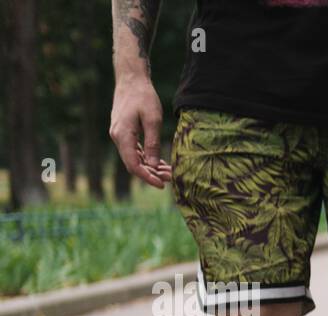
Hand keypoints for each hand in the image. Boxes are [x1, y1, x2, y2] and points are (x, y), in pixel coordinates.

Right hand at [109, 74, 171, 188]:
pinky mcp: (124, 133)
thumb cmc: (143, 97)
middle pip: (133, 164)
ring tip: (168, 172)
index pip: (133, 165)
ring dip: (150, 167)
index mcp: (123, 136)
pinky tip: (160, 162)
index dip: (147, 177)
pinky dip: (147, 158)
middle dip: (152, 174)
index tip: (162, 185)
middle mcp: (118, 137)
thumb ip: (152, 143)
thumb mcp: (153, 120)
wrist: (131, 80)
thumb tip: (152, 165)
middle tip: (171, 178)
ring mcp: (120, 135)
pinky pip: (135, 151)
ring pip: (134, 158)